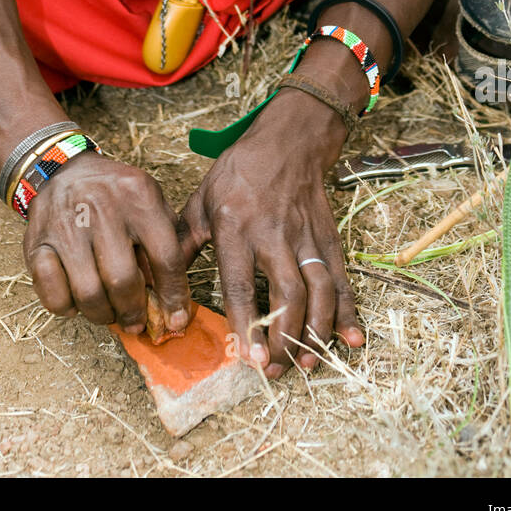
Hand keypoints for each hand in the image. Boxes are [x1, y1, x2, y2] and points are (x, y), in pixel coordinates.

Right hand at [23, 152, 191, 335]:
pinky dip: (66, 307)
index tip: (176, 320)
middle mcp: (102, 207)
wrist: (63, 169)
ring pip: (88, 292)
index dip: (173, 294)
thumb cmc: (115, 194)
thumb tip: (174, 299)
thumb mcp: (150, 200)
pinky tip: (77, 301)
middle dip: (133, 311)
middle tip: (136, 322)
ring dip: (102, 314)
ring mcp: (66, 224)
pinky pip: (51, 291)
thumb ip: (168, 241)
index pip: (165, 256)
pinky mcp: (37, 241)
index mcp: (139, 196)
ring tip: (109, 313)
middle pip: (123, 279)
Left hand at [177, 90, 363, 377]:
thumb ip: (183, 242)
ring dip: (317, 330)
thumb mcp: (201, 199)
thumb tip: (159, 282)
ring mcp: (305, 237)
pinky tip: (351, 337)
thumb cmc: (239, 171)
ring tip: (308, 362)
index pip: (241, 282)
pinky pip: (340, 277)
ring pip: (319, 289)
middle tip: (278, 371)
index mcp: (236, 227)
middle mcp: (273, 235)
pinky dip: (348, 310)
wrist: (288, 140)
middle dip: (285, 336)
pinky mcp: (327, 238)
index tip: (252, 359)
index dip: (248, 323)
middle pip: (287, 293)